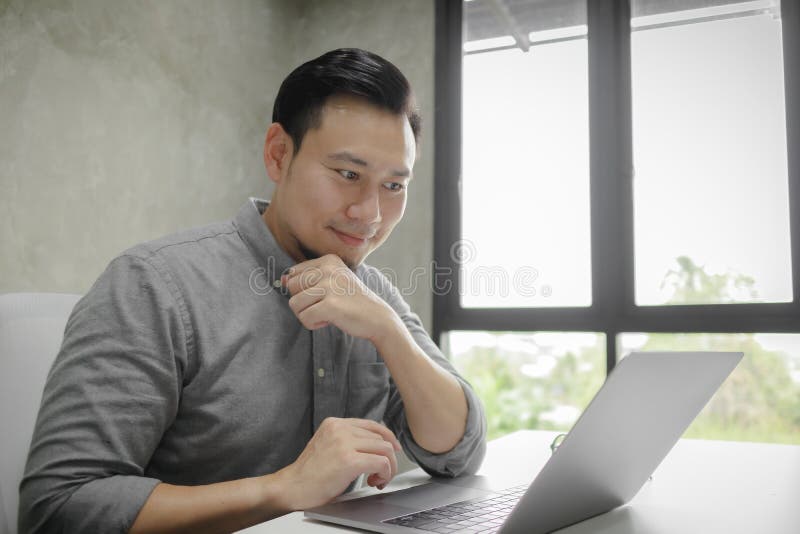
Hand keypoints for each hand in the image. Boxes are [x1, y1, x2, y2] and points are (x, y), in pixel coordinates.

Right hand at [273, 417, 401, 509]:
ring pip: (385, 449)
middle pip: (381, 438)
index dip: (387, 438)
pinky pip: (381, 463)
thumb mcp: (328, 446)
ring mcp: (344, 443)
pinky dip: (384, 474)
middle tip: (380, 474)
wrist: (292, 488)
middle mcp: (340, 429)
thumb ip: (348, 440)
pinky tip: (374, 482)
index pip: (371, 425)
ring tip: (376, 479)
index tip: (394, 449)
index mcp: (335, 423)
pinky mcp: (349, 460)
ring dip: (387, 468)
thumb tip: (376, 444)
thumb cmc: (310, 474)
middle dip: (388, 458)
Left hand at [282, 254, 399, 342]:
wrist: (377, 317)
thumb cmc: (352, 301)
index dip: (304, 291)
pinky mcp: (330, 305)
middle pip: (290, 288)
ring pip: (294, 304)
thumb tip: (282, 280)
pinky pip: (304, 318)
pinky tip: (331, 320)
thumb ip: (307, 278)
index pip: (293, 274)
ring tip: (328, 312)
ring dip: (308, 314)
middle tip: (325, 305)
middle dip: (304, 302)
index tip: (324, 294)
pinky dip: (314, 324)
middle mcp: (328, 269)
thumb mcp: (332, 281)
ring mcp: (329, 286)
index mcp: (328, 260)